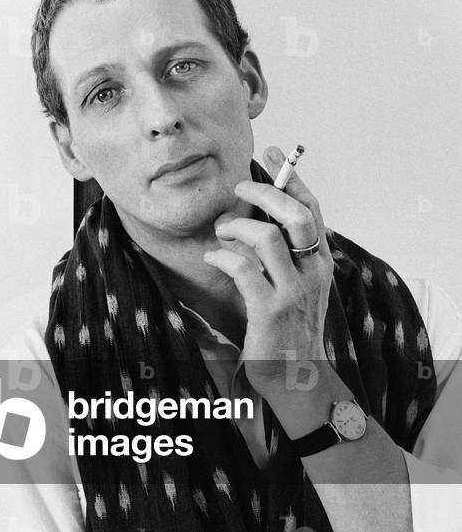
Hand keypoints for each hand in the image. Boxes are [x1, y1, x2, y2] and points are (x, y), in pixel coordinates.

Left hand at [202, 146, 335, 397]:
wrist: (299, 379)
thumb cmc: (287, 329)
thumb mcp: (294, 286)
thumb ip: (280, 255)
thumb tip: (252, 216)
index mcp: (319, 263)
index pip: (312, 209)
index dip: (292, 177)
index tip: (272, 152)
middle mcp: (312, 273)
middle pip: (296, 215)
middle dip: (264, 192)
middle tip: (238, 188)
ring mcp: (292, 292)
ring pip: (268, 238)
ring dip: (237, 227)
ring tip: (221, 233)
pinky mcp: (269, 311)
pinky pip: (243, 269)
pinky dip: (222, 256)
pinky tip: (213, 257)